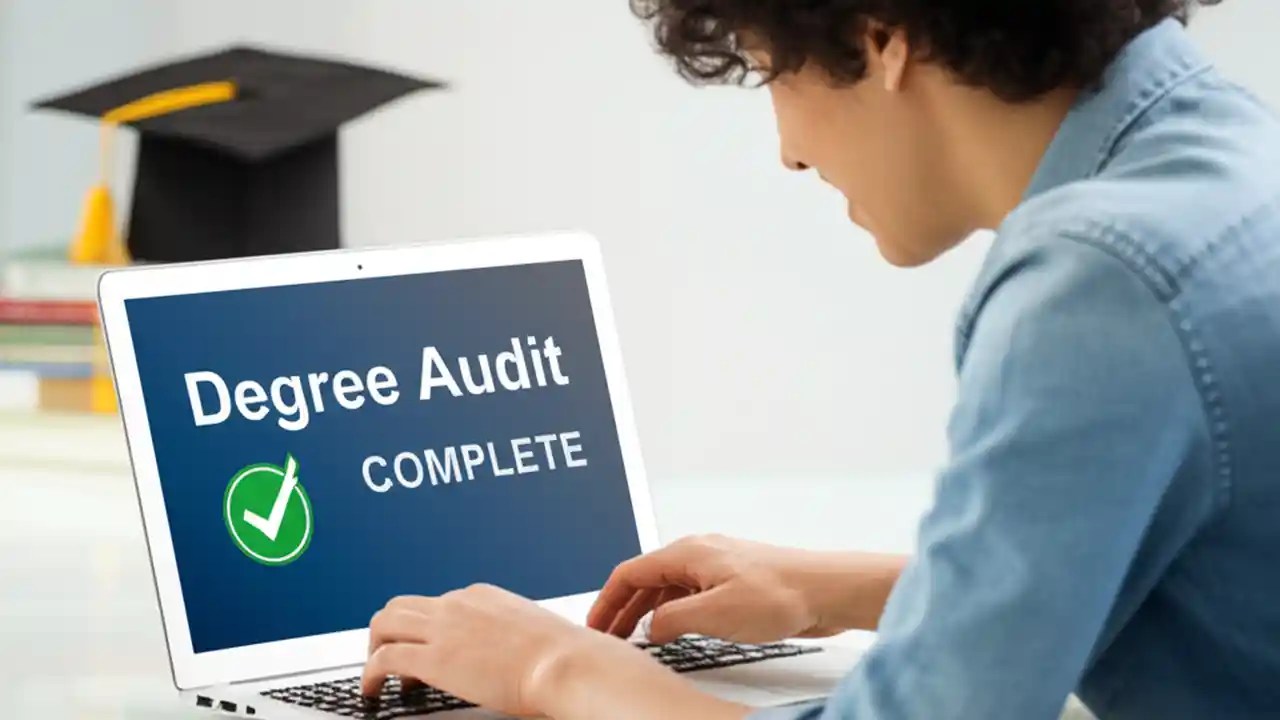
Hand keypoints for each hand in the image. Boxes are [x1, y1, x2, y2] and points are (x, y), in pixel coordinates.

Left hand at [362, 584, 749, 719]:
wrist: (566, 664)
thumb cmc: (564, 656)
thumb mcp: (534, 634)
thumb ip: (515, 639)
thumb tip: (519, 657)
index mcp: (483, 596)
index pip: (438, 603)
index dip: (426, 629)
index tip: (426, 649)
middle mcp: (458, 604)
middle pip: (402, 605)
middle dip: (391, 631)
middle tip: (391, 658)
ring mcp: (443, 628)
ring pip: (384, 622)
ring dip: (374, 647)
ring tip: (377, 676)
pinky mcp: (432, 658)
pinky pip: (383, 659)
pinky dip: (369, 674)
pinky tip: (372, 691)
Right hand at [588, 534, 906, 643]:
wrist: (827, 589)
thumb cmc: (780, 594)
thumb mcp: (714, 613)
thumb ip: (672, 620)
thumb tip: (650, 628)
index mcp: (687, 553)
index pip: (629, 573)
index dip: (606, 601)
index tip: (594, 625)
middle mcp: (698, 553)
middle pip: (646, 580)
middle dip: (622, 609)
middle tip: (608, 639)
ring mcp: (716, 567)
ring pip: (668, 588)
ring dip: (647, 613)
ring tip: (634, 640)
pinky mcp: (734, 582)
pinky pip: (690, 594)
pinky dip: (672, 612)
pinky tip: (674, 631)